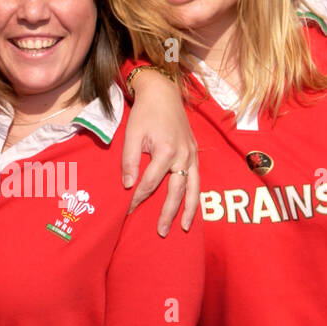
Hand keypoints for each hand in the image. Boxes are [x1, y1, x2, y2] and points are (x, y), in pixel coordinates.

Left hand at [122, 69, 198, 235]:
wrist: (163, 93)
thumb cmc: (145, 113)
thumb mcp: (132, 135)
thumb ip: (130, 161)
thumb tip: (128, 186)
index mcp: (166, 151)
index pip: (150, 183)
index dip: (139, 199)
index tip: (129, 212)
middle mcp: (183, 155)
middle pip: (176, 191)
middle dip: (168, 213)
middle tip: (161, 232)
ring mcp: (192, 154)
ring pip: (193, 188)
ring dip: (189, 209)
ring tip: (183, 227)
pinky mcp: (195, 153)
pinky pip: (197, 179)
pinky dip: (196, 195)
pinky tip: (192, 208)